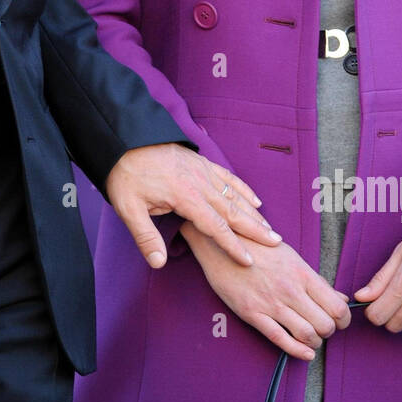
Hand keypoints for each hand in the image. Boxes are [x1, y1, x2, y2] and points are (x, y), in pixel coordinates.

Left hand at [104, 142, 281, 267]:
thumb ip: (145, 236)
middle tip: (277, 243)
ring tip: (270, 228)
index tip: (249, 261)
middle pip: (233, 210)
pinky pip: (228, 177)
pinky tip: (255, 199)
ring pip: (234, 195)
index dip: (233, 246)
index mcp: (185, 197)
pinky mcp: (201, 162)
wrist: (125, 139)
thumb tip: (158, 263)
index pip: (215, 227)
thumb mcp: (129, 208)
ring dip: (253, 212)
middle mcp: (200, 183)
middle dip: (255, 229)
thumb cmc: (126, 175)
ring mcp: (203, 171)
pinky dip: (243, 189)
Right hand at [182, 223, 351, 359]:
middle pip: (325, 324)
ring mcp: (271, 303)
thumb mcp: (291, 257)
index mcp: (302, 273)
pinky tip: (305, 353)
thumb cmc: (258, 248)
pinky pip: (280, 338)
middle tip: (325, 330)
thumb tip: (341, 298)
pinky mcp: (252, 313)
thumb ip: (316, 280)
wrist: (222, 244)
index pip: (336, 306)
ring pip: (306, 334)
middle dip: (330, 332)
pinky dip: (297, 351)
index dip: (344, 319)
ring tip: (312, 338)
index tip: (341, 321)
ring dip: (315, 342)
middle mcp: (290, 290)